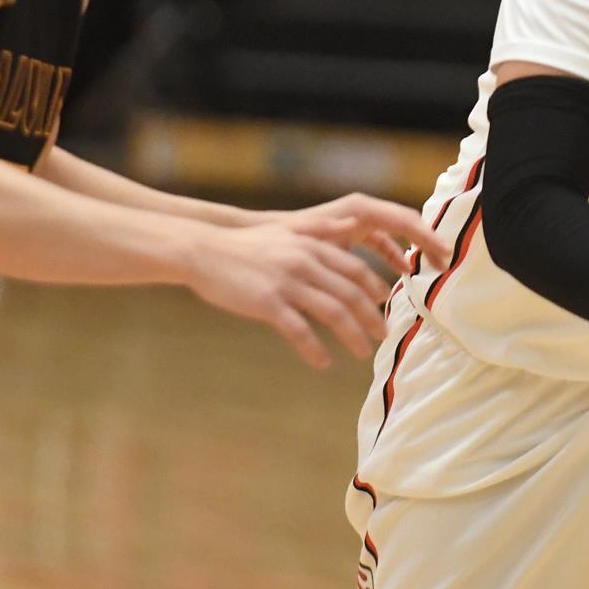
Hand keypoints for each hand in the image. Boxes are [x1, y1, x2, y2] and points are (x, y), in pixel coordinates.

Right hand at [181, 221, 399, 369]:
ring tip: (363, 353)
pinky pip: (299, 331)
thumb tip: (353, 225)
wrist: (202, 251)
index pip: (356, 269)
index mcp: (313, 245)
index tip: (385, 304)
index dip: (374, 288)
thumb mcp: (288, 230)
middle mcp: (305, 262)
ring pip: (333, 313)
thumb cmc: (246, 245)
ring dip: (352, 336)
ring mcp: (287, 282)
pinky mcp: (267, 302)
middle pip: (351, 294)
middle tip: (383, 335)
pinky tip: (323, 363)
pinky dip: (314, 349)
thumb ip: (321, 232)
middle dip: (371, 317)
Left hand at [267, 192, 451, 275]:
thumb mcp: (313, 237)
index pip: (404, 219)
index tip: (444, 254)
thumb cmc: (284, 237)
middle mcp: (362, 210)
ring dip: (415, 250)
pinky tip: (403, 275)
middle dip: (428, 242)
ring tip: (432, 271)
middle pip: (407, 224)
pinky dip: (396, 258)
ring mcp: (358, 221)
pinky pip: (384, 244)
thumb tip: (361, 228)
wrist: (260, 237)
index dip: (427, 236)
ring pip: (398, 233)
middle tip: (447, 264)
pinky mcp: (352, 233)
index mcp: (358, 209)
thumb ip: (340, 232)